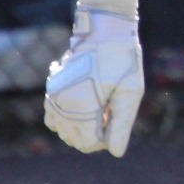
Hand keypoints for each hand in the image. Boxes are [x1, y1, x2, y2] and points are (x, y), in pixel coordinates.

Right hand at [44, 8, 144, 156]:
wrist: (104, 31)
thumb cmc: (123, 60)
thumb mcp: (131, 92)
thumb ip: (122, 124)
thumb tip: (116, 153)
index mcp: (82, 105)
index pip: (86, 142)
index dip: (103, 140)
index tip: (114, 122)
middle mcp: (62, 102)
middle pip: (73, 139)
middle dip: (92, 134)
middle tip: (109, 114)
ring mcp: (54, 95)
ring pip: (62, 130)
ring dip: (79, 127)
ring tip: (98, 109)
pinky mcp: (52, 89)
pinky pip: (52, 117)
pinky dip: (66, 119)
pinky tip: (84, 106)